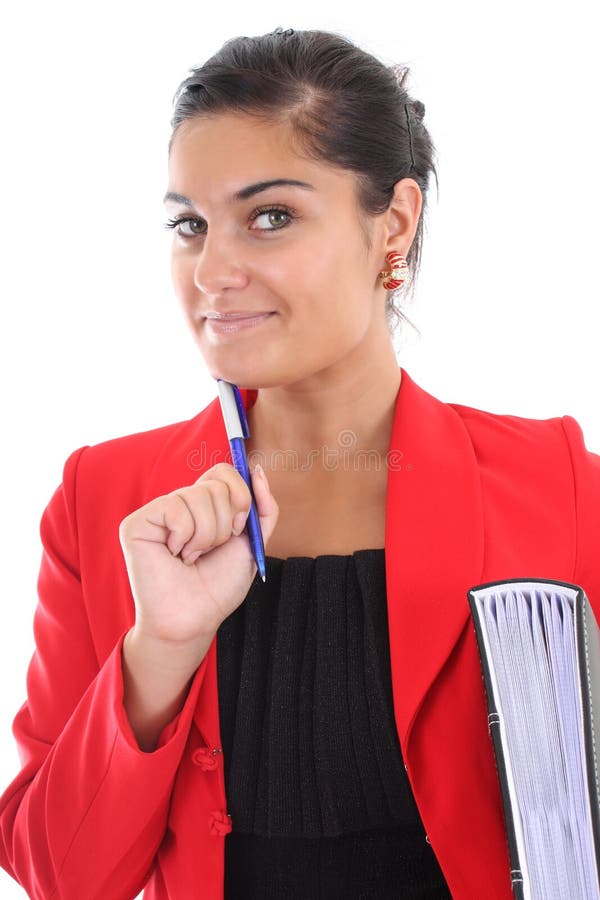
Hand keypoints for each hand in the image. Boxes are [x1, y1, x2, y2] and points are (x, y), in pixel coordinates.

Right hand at [119, 463, 278, 645]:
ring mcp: (158, 511)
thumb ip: (263, 508)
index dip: (240, 497)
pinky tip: (173, 554)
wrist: (193, 619)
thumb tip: (258, 470)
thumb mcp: (252, 544)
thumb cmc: (218, 587)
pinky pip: (175, 508)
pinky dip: (184, 536)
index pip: (225, 472)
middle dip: (225, 524)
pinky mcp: (137, 523)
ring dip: (206, 536)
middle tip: (208, 550)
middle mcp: (180, 502)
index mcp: (205, 505)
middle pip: (217, 484)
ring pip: (198, 496)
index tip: (238, 529)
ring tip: (190, 557)